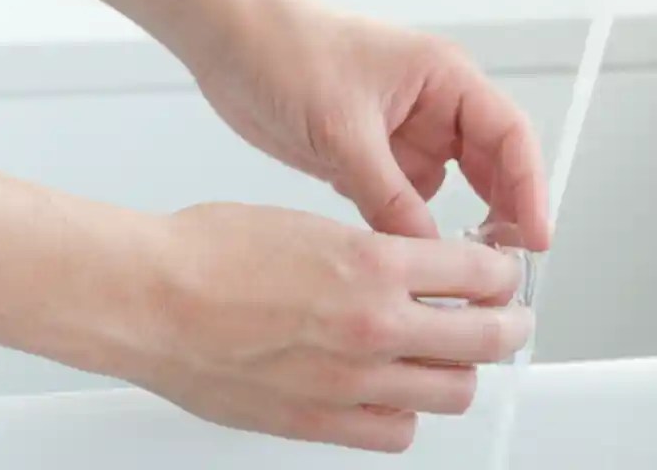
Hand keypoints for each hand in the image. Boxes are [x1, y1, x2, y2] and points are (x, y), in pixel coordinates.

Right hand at [127, 203, 529, 451]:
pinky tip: (395, 392)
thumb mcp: (315, 223)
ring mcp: (350, 383)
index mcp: (375, 265)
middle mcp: (373, 327)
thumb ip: (378, 254)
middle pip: (487, 340)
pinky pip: (397, 433)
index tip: (502, 275)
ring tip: (451, 356)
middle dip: (508, 325)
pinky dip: (408, 414)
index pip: (483, 275)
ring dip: (462, 371)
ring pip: (454, 392)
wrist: (147, 298)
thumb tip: (419, 270)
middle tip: (507, 318)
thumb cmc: (211, 252)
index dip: (504, 274)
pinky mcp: (318, 423)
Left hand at [190, 0, 549, 249]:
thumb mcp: (343, 131)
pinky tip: (406, 260)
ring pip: (449, 191)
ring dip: (455, 227)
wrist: (226, 40)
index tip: (534, 238)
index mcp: (445, 79)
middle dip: (501, 214)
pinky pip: (404, 203)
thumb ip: (389, 196)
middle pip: (492, 167)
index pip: (510, 137)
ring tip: (459, 272)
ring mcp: (403, 134)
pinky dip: (408, 231)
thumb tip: (429, 252)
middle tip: (502, 268)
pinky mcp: (370, 157)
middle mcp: (434, 107)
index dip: (530, 189)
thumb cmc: (286, 52)